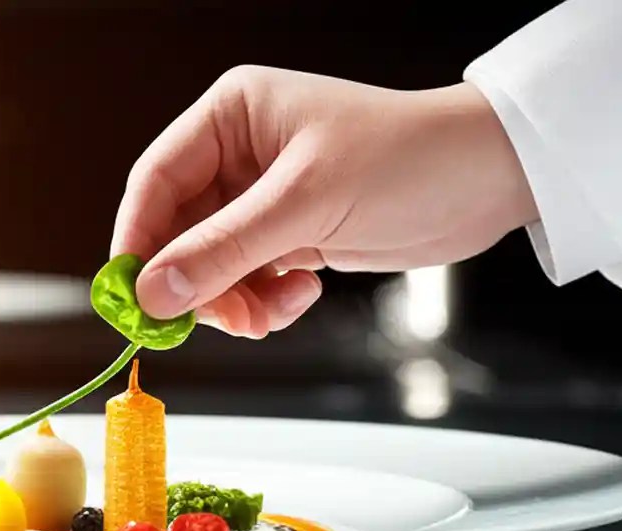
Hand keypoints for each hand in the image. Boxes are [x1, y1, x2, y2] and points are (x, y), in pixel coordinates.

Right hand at [111, 67, 537, 337]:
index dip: (137, 241)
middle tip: (212, 321)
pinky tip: (301, 296)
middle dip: (196, 283)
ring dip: (232, 301)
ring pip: (211, 266)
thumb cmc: (410, 159)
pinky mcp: (288, 234)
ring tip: (268, 313)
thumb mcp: (306, 205)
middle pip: (178, 233)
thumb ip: (224, 250)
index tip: (131, 296)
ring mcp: (262, 197)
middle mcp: (239, 154)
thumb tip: (153, 291)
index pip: (155, 181)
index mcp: (232, 116)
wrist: (490, 180)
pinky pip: (246, 280)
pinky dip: (264, 302)